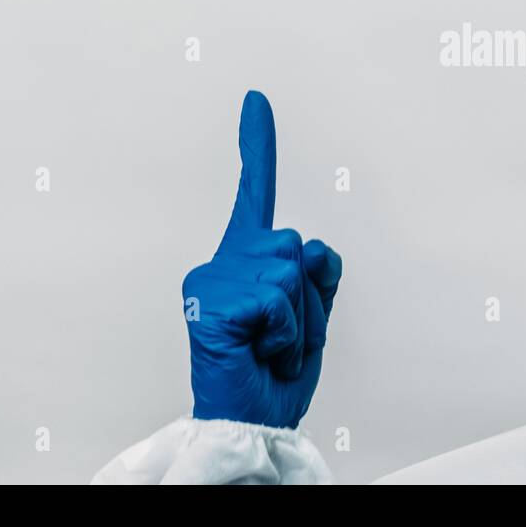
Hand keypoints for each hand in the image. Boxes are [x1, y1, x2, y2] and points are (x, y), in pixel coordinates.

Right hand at [182, 90, 341, 427]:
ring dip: (297, 320)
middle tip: (282, 339)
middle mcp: (221, 264)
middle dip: (307, 298)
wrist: (255, 426)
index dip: (258, 144)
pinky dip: (283, 333)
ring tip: (270, 349)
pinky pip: (275, 299)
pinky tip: (259, 352)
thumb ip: (317, 279)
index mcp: (244, 262)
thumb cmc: (275, 380)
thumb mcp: (311, 321)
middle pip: (295, 245)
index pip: (256, 194)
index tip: (257, 100)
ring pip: (289, 270)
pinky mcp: (207, 302)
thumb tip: (315, 244)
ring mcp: (210, 280)